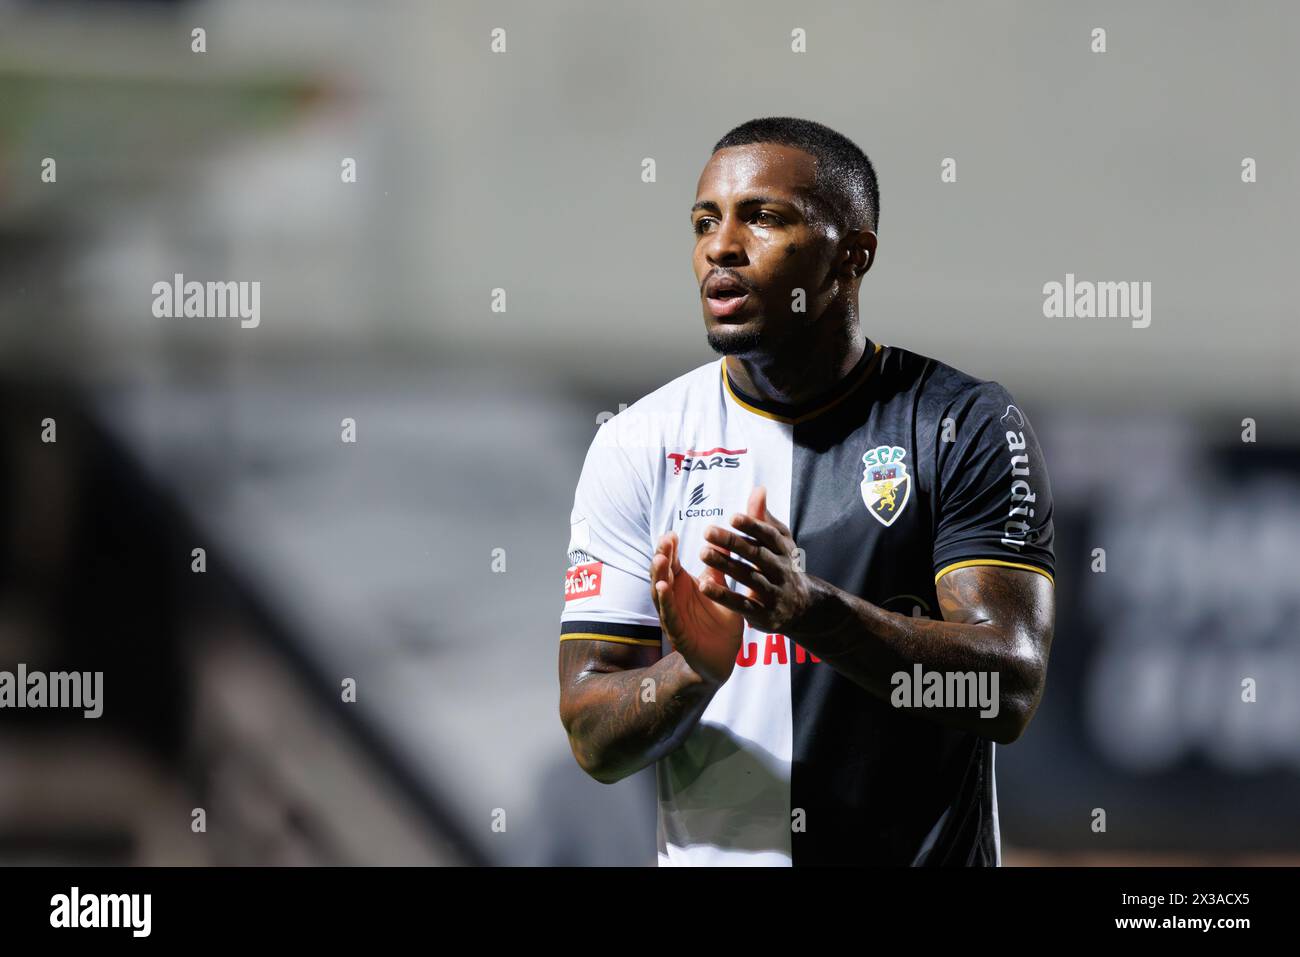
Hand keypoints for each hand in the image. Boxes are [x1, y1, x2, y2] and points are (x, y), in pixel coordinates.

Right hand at [650, 529, 743, 685]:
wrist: (724, 657)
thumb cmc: (721, 622)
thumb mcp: (722, 589)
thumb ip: (720, 566)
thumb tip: (724, 538)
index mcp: (683, 586)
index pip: (671, 563)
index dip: (669, 549)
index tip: (671, 533)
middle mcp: (674, 598)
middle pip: (662, 574)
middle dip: (661, 557)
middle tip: (665, 541)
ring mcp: (673, 616)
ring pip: (660, 594)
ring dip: (659, 577)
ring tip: (660, 560)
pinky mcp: (678, 634)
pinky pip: (669, 616)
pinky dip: (665, 602)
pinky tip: (662, 589)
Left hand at [699, 486, 819, 634]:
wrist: (803, 608)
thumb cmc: (783, 566)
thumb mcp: (779, 542)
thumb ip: (764, 518)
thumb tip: (758, 489)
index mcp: (784, 551)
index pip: (768, 536)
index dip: (752, 526)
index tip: (732, 517)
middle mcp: (781, 571)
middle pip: (757, 555)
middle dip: (733, 543)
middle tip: (707, 531)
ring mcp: (774, 594)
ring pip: (749, 578)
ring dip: (725, 565)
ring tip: (702, 553)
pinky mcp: (764, 614)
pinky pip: (742, 605)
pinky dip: (723, 596)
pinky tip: (704, 585)